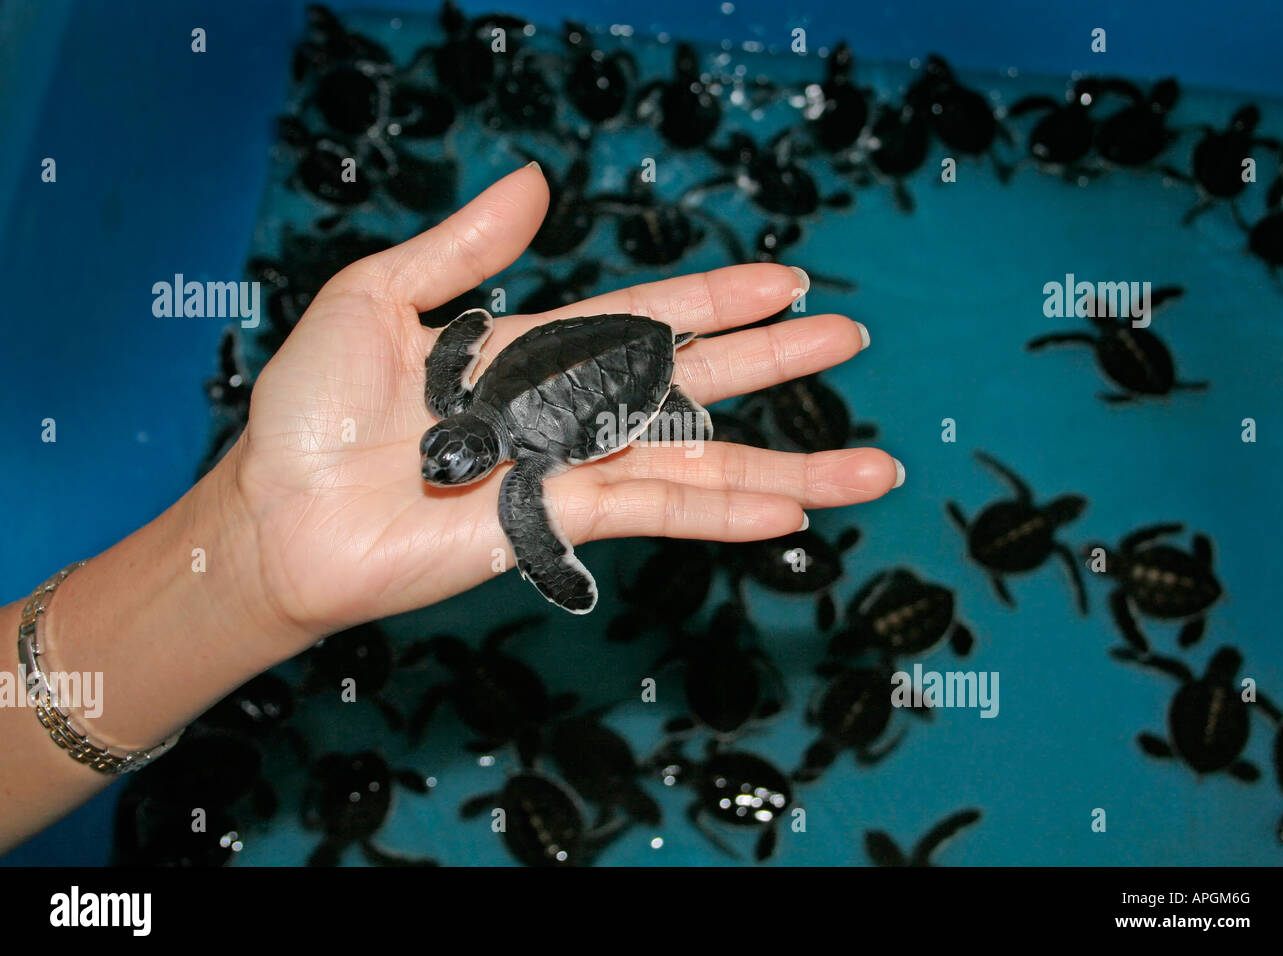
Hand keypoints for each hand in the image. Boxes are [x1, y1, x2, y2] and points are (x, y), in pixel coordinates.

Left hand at [227, 164, 900, 651]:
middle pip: (692, 384)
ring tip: (867, 468)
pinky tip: (788, 515)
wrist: (276, 514)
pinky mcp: (557, 525)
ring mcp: (569, 472)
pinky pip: (656, 512)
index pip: (646, 317)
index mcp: (530, 349)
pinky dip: (725, 514)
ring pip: (697, 463)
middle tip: (851, 339)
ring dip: (785, 465)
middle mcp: (564, 411)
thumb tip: (538, 180)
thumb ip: (464, 246)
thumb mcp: (378, 297)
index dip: (717, 299)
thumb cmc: (309, 407)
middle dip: (773, 364)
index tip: (786, 279)